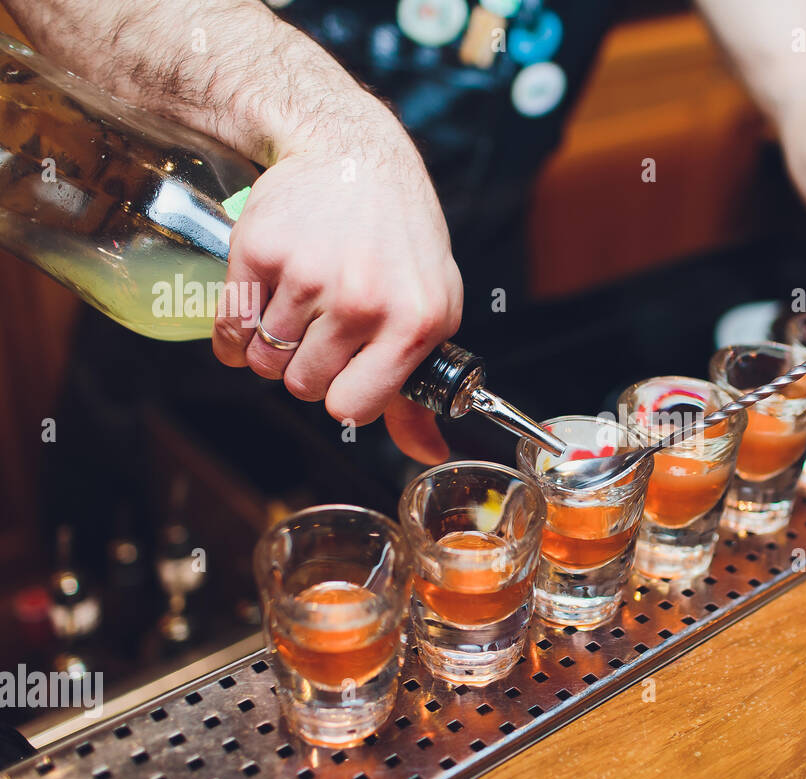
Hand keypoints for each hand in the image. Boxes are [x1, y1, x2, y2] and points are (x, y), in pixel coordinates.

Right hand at [214, 107, 460, 462]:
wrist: (354, 155)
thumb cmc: (400, 240)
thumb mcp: (432, 308)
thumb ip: (421, 386)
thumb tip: (429, 454)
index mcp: (415, 324)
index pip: (353, 408)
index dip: (343, 395)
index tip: (346, 373)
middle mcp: (365, 301)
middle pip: (302, 386)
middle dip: (303, 369)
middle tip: (319, 332)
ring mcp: (310, 275)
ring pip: (264, 360)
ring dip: (269, 350)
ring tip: (293, 314)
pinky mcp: (260, 251)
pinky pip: (230, 327)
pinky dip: (233, 334)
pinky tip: (256, 310)